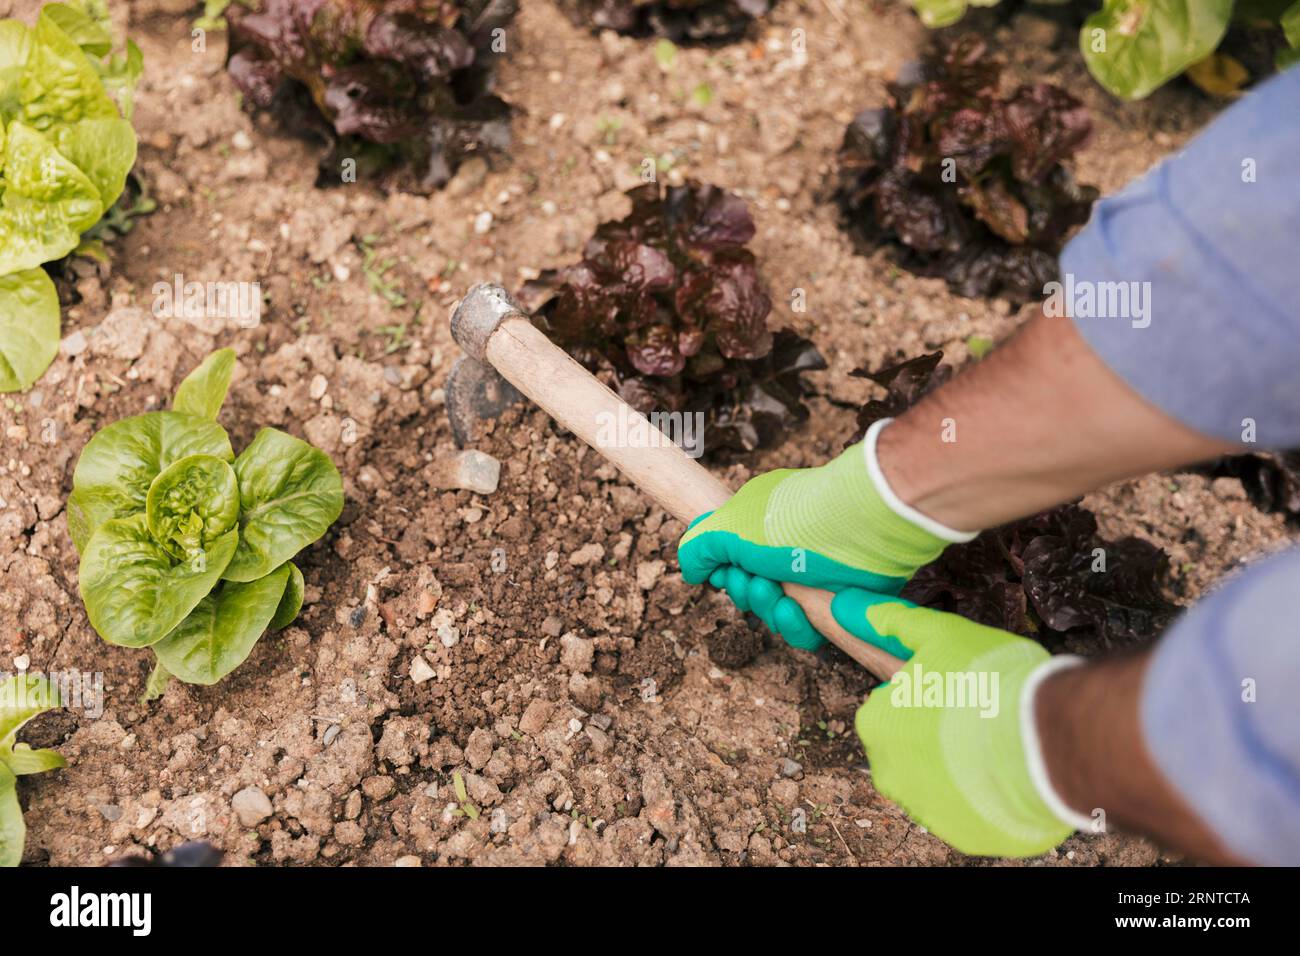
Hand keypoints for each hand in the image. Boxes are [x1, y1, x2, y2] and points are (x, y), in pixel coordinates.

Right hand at [677, 423, 971, 649]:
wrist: (859, 530)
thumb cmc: (792, 522)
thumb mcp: (728, 528)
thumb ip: (699, 548)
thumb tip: (691, 570)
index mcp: (759, 523)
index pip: (730, 557)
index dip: (724, 571)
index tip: (726, 571)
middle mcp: (784, 548)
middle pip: (749, 588)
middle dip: (745, 591)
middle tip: (756, 581)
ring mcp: (810, 574)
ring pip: (774, 612)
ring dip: (767, 609)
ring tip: (777, 594)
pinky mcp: (834, 600)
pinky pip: (803, 628)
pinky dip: (794, 625)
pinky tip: (795, 610)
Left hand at [833, 591, 1077, 856]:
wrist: (1048, 739)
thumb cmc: (989, 679)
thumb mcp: (940, 635)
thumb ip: (896, 624)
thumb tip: (854, 606)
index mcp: (876, 722)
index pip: (894, 707)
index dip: (930, 694)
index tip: (960, 690)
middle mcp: (887, 771)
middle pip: (912, 746)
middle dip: (941, 733)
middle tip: (982, 714)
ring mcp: (924, 808)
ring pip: (940, 781)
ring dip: (963, 766)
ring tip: (1002, 744)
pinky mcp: (962, 836)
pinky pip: (970, 812)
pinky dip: (985, 797)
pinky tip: (1009, 775)